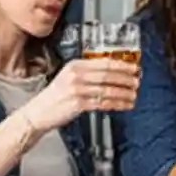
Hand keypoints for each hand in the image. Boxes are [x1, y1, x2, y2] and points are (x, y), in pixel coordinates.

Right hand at [22, 58, 139, 131]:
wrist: (38, 113)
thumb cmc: (56, 96)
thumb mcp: (69, 77)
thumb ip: (88, 72)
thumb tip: (115, 71)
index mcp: (75, 65)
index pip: (104, 62)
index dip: (122, 65)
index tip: (134, 67)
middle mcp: (76, 75)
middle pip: (108, 75)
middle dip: (126, 78)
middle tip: (137, 81)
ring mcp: (76, 90)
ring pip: (107, 90)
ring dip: (124, 93)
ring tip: (134, 95)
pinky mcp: (78, 104)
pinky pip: (103, 103)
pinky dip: (117, 104)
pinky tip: (125, 105)